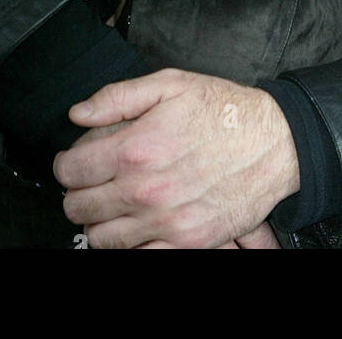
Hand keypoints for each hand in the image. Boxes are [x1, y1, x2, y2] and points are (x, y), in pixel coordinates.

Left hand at [54, 68, 298, 247]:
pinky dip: (129, 242)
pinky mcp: (186, 243)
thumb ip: (117, 97)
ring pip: (101, 239)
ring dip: (99, 221)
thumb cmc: (223, 110)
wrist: (275, 143)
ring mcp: (164, 223)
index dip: (66, 163)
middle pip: (79, 208)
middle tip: (92, 181)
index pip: (71, 170)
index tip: (74, 160)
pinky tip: (138, 221)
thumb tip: (78, 114)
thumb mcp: (170, 85)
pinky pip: (137, 255)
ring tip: (112, 202)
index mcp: (136, 149)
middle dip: (78, 192)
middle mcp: (145, 191)